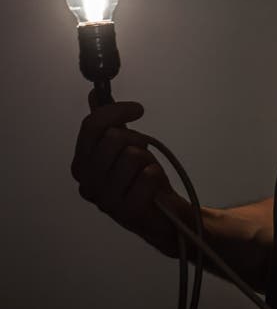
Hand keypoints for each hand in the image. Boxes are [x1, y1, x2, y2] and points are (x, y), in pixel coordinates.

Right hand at [71, 89, 187, 257]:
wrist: (163, 214)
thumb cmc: (140, 177)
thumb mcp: (124, 145)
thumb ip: (107, 122)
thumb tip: (94, 93)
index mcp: (82, 165)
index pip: (91, 126)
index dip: (116, 111)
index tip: (138, 109)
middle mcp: (87, 184)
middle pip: (112, 138)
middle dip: (136, 139)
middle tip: (142, 152)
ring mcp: (105, 201)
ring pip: (132, 156)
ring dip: (147, 160)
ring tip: (145, 173)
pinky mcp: (127, 213)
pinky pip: (147, 176)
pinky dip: (156, 176)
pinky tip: (153, 188)